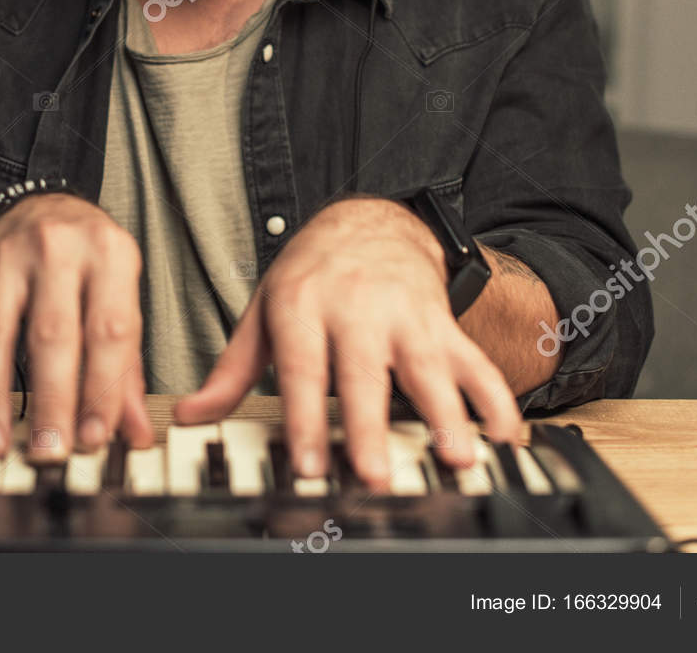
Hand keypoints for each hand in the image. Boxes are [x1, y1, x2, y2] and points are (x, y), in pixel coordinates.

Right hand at [0, 193, 154, 459]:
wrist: (42, 204)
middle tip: (49, 452)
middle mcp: (54, 251)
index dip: (103, 388)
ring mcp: (3, 262)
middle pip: (50, 333)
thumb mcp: (122, 292)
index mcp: (108, 254)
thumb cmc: (89, 258)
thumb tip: (135, 434)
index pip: (109, 328)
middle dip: (50, 400)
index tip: (95, 438)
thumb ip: (127, 366)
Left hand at [173, 197, 521, 488]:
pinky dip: (495, 400)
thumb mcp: (264, 310)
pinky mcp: (443, 323)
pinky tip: (505, 437)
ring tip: (456, 458)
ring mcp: (406, 316)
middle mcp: (357, 310)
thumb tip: (191, 415)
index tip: (309, 465)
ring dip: (446, 415)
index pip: (303, 368)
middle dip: (371, 428)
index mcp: (303, 307)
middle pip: (365, 375)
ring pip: (428, 367)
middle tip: (375, 475)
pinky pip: (476, 362)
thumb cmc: (312, 275)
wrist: (370, 221)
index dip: (305, 419)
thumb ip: (233, 370)